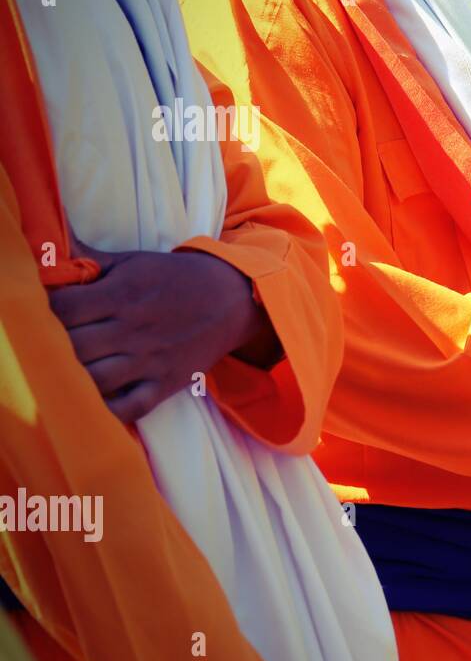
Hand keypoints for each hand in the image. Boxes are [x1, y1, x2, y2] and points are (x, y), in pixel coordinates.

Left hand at [48, 241, 273, 423]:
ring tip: (70, 371)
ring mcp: (150, 360)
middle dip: (55, 346)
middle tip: (54, 344)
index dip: (47, 311)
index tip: (48, 312)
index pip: (66, 308)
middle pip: (73, 346)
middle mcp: (134, 329)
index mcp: (124, 294)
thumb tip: (51, 249)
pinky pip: (131, 407)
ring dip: (75, 378)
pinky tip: (94, 403)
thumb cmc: (177, 278)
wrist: (233, 299)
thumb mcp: (135, 261)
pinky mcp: (166, 383)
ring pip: (95, 379)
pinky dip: (108, 411)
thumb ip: (91, 260)